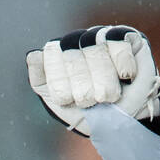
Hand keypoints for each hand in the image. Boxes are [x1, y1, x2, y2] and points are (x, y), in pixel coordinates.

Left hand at [26, 25, 159, 138]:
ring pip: (95, 47)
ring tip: (106, 96)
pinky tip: (125, 78)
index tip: (69, 100)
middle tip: (88, 101)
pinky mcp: (126, 37)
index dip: (61, 83)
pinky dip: (122, 65)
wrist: (123, 122)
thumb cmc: (89, 113)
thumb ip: (40, 80)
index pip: (51, 55)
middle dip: (81, 85)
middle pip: (72, 52)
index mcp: (59, 55)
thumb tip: (33, 55)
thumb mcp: (59, 103)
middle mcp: (79, 42)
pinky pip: (119, 43)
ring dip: (102, 79)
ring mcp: (101, 38)